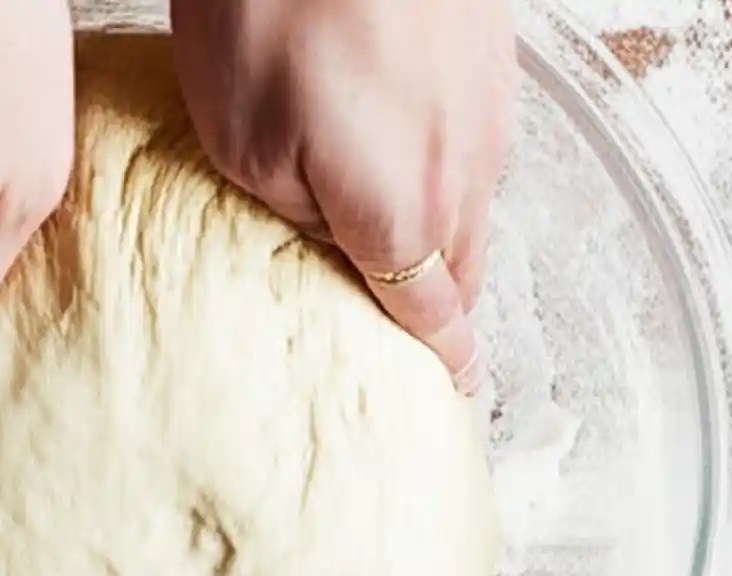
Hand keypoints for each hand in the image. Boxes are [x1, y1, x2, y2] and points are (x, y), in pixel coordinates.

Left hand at [171, 0, 517, 391]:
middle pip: (463, 262)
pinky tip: (415, 154)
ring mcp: (485, 106)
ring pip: (474, 200)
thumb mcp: (244, 142)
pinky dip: (449, 169)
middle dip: (444, 301)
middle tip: (423, 329)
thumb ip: (294, 211)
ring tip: (410, 249)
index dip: (442, 354)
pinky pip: (475, 140)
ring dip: (446, 234)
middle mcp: (463, 169)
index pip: (432, 308)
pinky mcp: (486, 55)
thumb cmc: (272, 9)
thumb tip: (328, 231)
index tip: (454, 382)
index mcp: (402, 212)